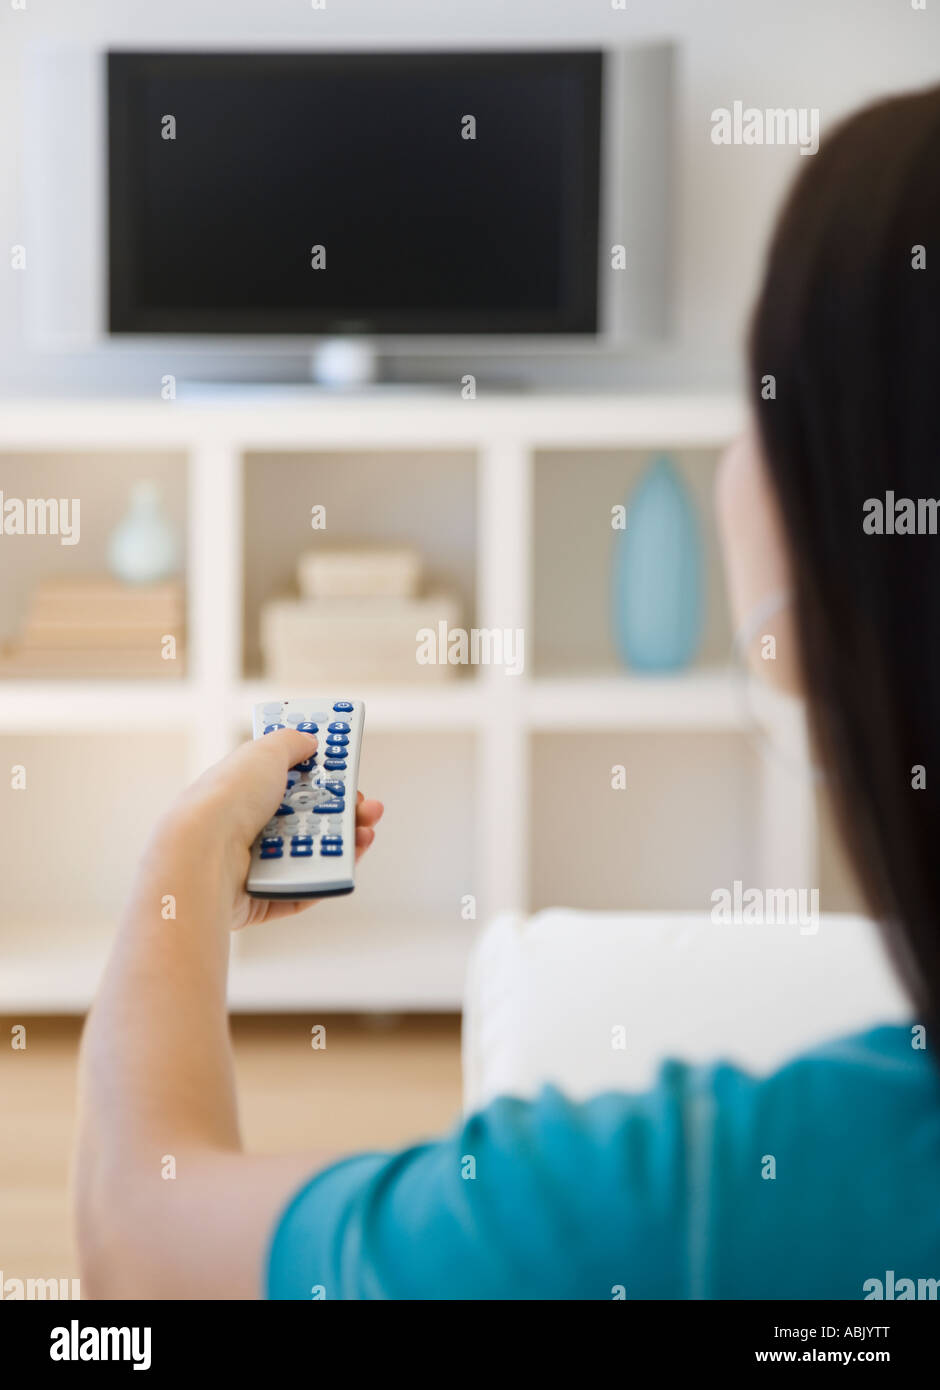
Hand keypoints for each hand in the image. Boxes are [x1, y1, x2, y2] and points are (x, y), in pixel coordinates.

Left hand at [152, 729, 382, 928]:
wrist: (205, 853)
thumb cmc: (226, 800)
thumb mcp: (264, 751)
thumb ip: (291, 742)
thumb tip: (309, 740)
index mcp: (245, 790)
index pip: (290, 779)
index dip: (322, 772)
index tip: (349, 767)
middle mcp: (249, 825)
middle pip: (309, 817)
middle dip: (345, 809)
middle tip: (369, 805)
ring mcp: (258, 863)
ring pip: (314, 851)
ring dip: (347, 839)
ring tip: (366, 829)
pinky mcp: (266, 896)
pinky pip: (308, 885)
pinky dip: (332, 872)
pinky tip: (350, 855)